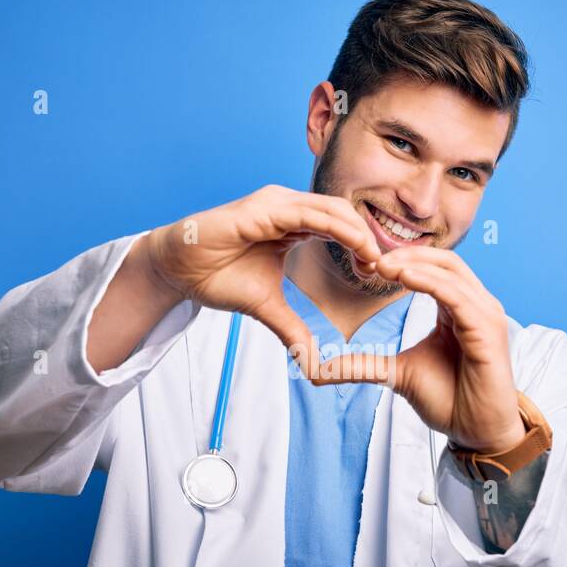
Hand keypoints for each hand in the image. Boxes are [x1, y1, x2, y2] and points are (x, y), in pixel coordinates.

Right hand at [142, 185, 381, 374]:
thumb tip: (312, 364)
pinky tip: (356, 246)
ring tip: (376, 259)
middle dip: (369, 239)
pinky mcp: (264, 207)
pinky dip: (338, 228)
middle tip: (388, 268)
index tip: (379, 273)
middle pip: (343, 214)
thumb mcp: (266, 308)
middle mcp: (288, 206)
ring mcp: (276, 203)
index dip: (363, 246)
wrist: (177, 270)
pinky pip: (310, 214)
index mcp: (292, 223)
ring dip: (360, 233)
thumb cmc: (216, 277)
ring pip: (332, 210)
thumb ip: (292, 329)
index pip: (339, 226)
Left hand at [317, 247, 526, 453]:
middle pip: (445, 260)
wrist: (476, 433)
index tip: (368, 265)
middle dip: (408, 254)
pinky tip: (405, 278)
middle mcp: (476, 306)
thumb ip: (365, 364)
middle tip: (372, 260)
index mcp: (458, 309)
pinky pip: (458, 297)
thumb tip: (319, 370)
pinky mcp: (488, 332)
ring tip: (384, 267)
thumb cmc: (450, 401)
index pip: (434, 267)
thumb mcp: (398, 374)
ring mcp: (485, 316)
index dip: (403, 260)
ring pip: (452, 273)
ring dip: (416, 264)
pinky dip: (431, 283)